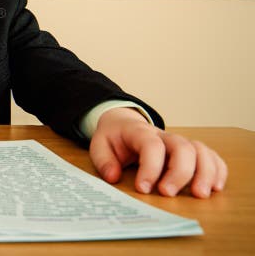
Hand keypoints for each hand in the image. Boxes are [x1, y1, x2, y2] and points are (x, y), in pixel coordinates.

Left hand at [89, 107, 226, 197]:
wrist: (123, 122)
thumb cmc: (114, 137)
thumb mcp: (99, 145)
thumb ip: (104, 160)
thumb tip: (113, 177)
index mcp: (139, 132)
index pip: (151, 146)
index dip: (150, 168)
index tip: (143, 189)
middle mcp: (164, 136)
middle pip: (182, 147)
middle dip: (179, 172)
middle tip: (168, 193)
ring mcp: (179, 142)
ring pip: (201, 150)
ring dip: (205, 173)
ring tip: (200, 194)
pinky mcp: (190, 150)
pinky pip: (210, 155)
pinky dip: (217, 170)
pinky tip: (216, 187)